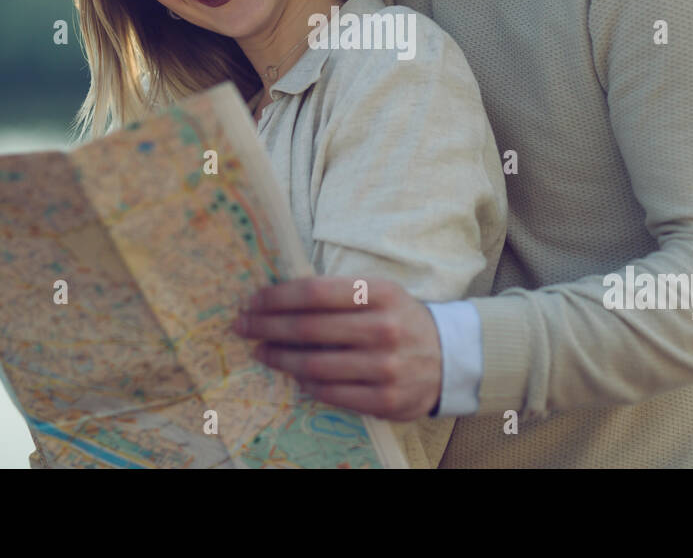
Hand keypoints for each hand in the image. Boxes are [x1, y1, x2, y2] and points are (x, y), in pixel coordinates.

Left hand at [233, 276, 441, 420]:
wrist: (450, 356)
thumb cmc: (400, 318)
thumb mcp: (379, 293)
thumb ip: (337, 294)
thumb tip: (278, 298)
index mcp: (381, 294)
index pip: (315, 293)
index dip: (277, 297)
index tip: (252, 300)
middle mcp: (384, 329)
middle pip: (309, 329)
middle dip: (266, 327)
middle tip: (242, 326)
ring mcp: (386, 368)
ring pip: (315, 365)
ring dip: (280, 358)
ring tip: (262, 351)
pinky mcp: (387, 400)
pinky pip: (332, 394)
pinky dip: (307, 384)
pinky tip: (295, 375)